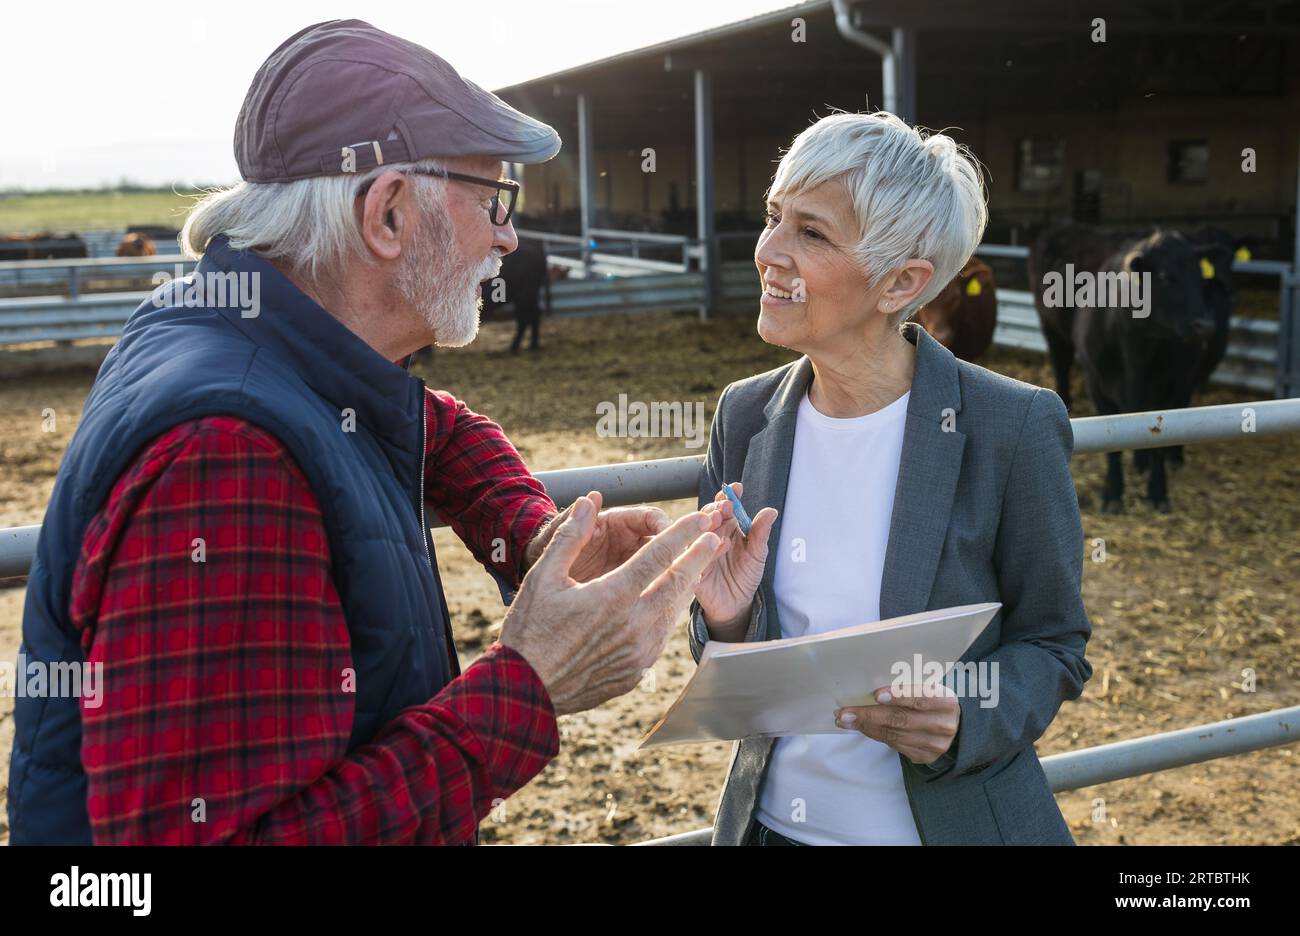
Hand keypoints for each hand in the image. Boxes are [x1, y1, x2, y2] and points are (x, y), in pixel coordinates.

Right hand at [500, 495, 723, 715]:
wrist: (526, 689)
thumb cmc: (530, 630)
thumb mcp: (543, 577)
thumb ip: (570, 537)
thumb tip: (588, 501)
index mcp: (613, 596)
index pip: (658, 556)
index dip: (683, 534)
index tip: (700, 519)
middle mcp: (633, 624)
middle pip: (677, 583)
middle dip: (699, 557)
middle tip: (715, 537)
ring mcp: (638, 652)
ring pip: (673, 612)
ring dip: (686, 587)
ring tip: (696, 569)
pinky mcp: (635, 671)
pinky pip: (661, 638)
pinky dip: (668, 617)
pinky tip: (667, 607)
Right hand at [693, 482, 777, 635]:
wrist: (736, 605)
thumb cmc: (745, 576)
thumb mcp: (757, 554)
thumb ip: (760, 533)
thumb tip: (771, 511)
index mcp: (726, 528)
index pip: (723, 507)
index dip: (729, 496)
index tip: (737, 488)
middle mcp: (710, 536)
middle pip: (708, 516)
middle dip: (716, 508)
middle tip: (726, 506)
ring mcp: (699, 551)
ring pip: (698, 533)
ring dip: (709, 525)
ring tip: (720, 520)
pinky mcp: (693, 568)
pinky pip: (695, 558)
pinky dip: (705, 551)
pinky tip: (717, 546)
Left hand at [834, 684, 960, 766]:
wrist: (957, 728)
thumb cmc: (933, 701)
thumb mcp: (930, 689)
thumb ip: (909, 687)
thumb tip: (871, 688)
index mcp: (946, 701)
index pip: (921, 697)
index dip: (898, 695)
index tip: (875, 695)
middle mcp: (943, 724)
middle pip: (902, 719)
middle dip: (869, 715)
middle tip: (845, 713)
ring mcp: (935, 744)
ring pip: (895, 735)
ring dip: (866, 727)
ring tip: (845, 720)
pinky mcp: (925, 756)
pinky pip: (895, 745)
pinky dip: (875, 735)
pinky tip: (861, 728)